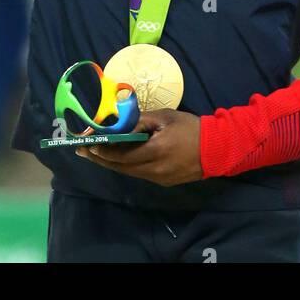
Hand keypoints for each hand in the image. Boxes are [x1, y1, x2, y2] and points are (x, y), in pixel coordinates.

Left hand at [79, 110, 202, 186]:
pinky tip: (117, 159)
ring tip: (95, 155)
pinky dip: (125, 166)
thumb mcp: (165, 117)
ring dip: (111, 163)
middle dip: (100, 159)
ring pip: (128, 172)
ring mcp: (159, 179)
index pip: (121, 155)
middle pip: (120, 167)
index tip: (87, 144)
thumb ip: (140, 120)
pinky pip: (139, 174)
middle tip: (82, 151)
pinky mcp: (164, 182)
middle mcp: (154, 170)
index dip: (102, 151)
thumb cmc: (190, 128)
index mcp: (155, 152)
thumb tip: (119, 122)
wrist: (216, 149)